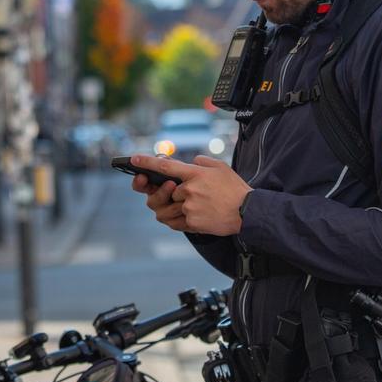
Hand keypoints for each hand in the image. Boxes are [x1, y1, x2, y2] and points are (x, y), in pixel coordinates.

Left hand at [130, 154, 250, 235]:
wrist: (247, 212)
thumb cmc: (235, 189)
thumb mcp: (220, 167)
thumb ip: (201, 162)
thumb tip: (189, 163)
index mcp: (195, 174)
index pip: (166, 166)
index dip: (147, 162)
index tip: (133, 159)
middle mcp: (189, 189)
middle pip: (168, 191)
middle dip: (176, 193)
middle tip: (191, 195)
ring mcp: (189, 207)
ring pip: (171, 207)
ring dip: (179, 206)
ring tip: (197, 206)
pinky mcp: (192, 222)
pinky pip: (176, 222)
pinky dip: (181, 219)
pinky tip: (195, 216)